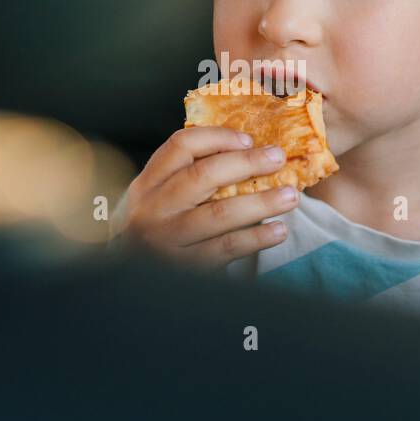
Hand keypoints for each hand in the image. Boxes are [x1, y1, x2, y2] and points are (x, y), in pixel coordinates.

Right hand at [114, 126, 299, 267]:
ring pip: (219, 213)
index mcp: (146, 185)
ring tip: (290, 196)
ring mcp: (167, 240)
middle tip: (277, 158)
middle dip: (247, 163)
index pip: (180, 146)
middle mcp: (153, 209)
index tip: (248, 139)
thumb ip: (183, 178)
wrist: (129, 282)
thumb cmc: (153, 233)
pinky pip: (227, 248)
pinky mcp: (185, 268)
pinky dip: (256, 238)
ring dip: (261, 202)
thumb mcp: (154, 201)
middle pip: (203, 176)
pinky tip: (277, 230)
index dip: (218, 137)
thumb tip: (245, 152)